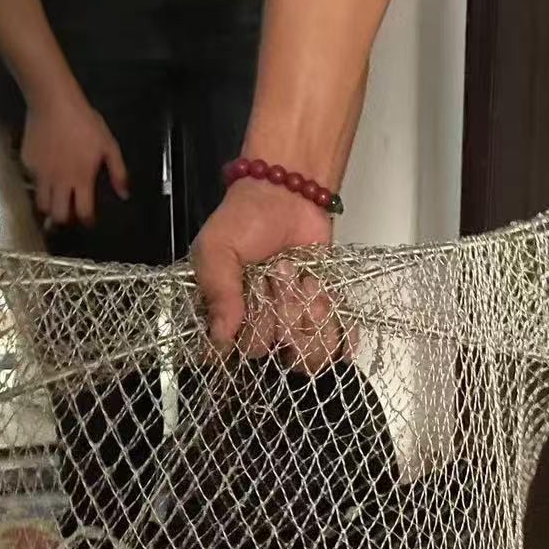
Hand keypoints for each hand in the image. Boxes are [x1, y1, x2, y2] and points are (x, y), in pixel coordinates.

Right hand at [20, 91, 128, 226]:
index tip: (89, 220)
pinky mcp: (27, 164)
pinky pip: (32, 183)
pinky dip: (39, 185)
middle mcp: (59, 182)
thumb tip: (124, 194)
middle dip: (65, 219)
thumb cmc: (84, 122)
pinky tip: (47, 176)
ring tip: (56, 200)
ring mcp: (40, 174)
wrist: (53, 102)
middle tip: (70, 212)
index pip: (82, 213)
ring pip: (41, 204)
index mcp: (81, 179)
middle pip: (58, 216)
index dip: (87, 221)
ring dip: (50, 207)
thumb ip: (118, 172)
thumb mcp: (109, 145)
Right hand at [192, 178, 340, 365]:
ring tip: (301, 282)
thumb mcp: (217, 248)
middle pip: (268, 351)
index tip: (253, 303)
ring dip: (303, 313)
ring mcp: (289, 321)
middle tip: (276, 276)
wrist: (291, 196)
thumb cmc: (247, 219)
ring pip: (301, 351)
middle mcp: (255, 323)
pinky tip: (318, 289)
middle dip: (275, 312)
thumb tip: (221, 338)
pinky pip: (330, 342)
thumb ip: (217, 291)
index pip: (233, 351)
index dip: (246, 333)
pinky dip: (328, 318)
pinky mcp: (319, 314)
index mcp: (224, 312)